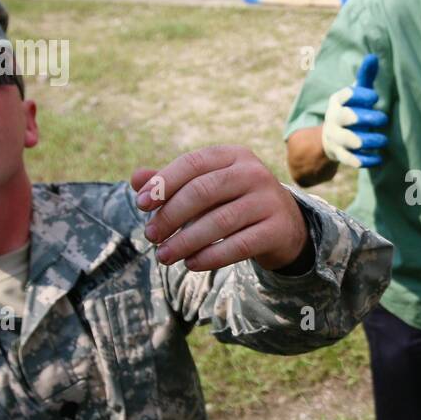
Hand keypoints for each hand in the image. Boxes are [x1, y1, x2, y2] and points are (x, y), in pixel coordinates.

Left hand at [132, 145, 308, 271]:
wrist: (284, 224)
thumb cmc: (234, 201)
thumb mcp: (207, 187)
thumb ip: (172, 183)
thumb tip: (136, 179)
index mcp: (234, 156)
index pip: (193, 164)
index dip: (164, 183)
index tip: (141, 205)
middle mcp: (254, 173)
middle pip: (203, 191)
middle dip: (171, 215)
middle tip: (150, 236)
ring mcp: (269, 200)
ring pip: (220, 221)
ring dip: (186, 241)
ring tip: (164, 256)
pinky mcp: (277, 229)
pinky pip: (239, 245)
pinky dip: (212, 257)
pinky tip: (192, 264)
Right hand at [322, 54, 387, 168]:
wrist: (330, 139)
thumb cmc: (351, 110)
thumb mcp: (356, 93)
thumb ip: (365, 77)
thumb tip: (373, 56)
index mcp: (337, 101)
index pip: (346, 95)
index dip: (360, 95)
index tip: (375, 97)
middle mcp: (333, 119)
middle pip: (347, 117)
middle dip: (366, 118)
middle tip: (383, 119)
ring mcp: (335, 138)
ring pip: (350, 140)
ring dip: (369, 140)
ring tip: (383, 140)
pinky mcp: (340, 156)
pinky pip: (352, 160)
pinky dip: (367, 160)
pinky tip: (380, 158)